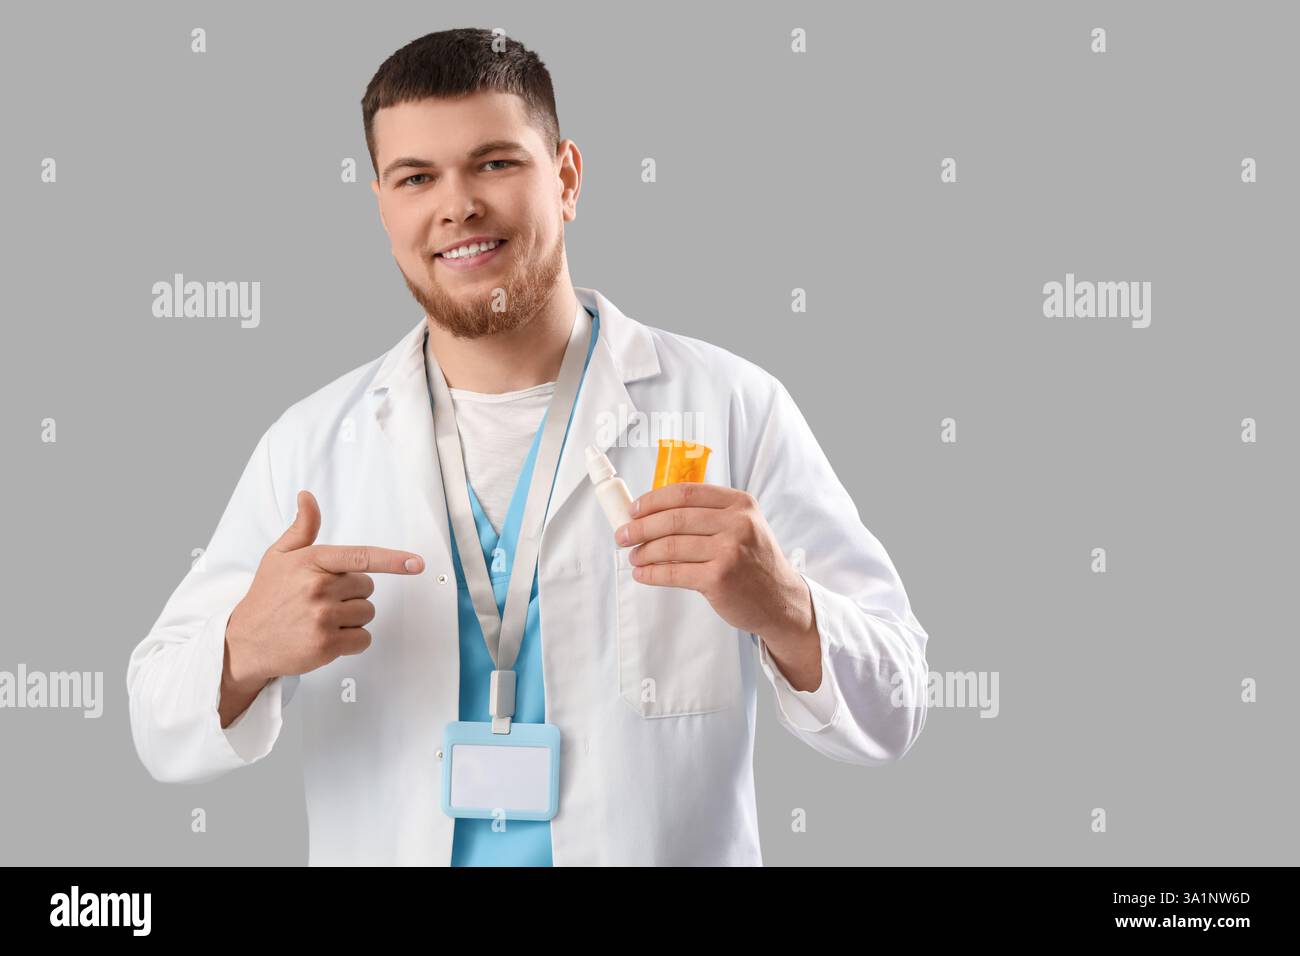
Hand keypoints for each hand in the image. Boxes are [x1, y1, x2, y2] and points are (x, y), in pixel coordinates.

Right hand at [224, 490, 424, 689]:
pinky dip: (352, 641)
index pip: (360, 557)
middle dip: (352, 593)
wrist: (245, 642)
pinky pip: (363, 639)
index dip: (392, 560)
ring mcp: (322, 618)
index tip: (416, 563)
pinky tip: (328, 637)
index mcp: (311, 562)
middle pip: (367, 587)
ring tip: (322, 619)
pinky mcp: (326, 645)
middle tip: (322, 600)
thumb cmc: (267, 597)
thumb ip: (302, 528)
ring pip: (367, 613)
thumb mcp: (279, 556)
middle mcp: (318, 588)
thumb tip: (307, 498)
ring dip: (352, 618)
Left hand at [615, 483, 819, 688]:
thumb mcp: (743, 525)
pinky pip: (673, 572)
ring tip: (634, 556)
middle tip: (622, 535)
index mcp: (740, 503)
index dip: (653, 500)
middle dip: (640, 527)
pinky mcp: (719, 579)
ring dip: (644, 551)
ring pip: (670, 546)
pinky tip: (642, 573)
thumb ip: (708, 514)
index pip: (685, 493)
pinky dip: (652, 573)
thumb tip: (653, 513)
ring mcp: (729, 551)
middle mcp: (737, 523)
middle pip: (673, 518)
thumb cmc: (754, 562)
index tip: (634, 509)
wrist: (780, 600)